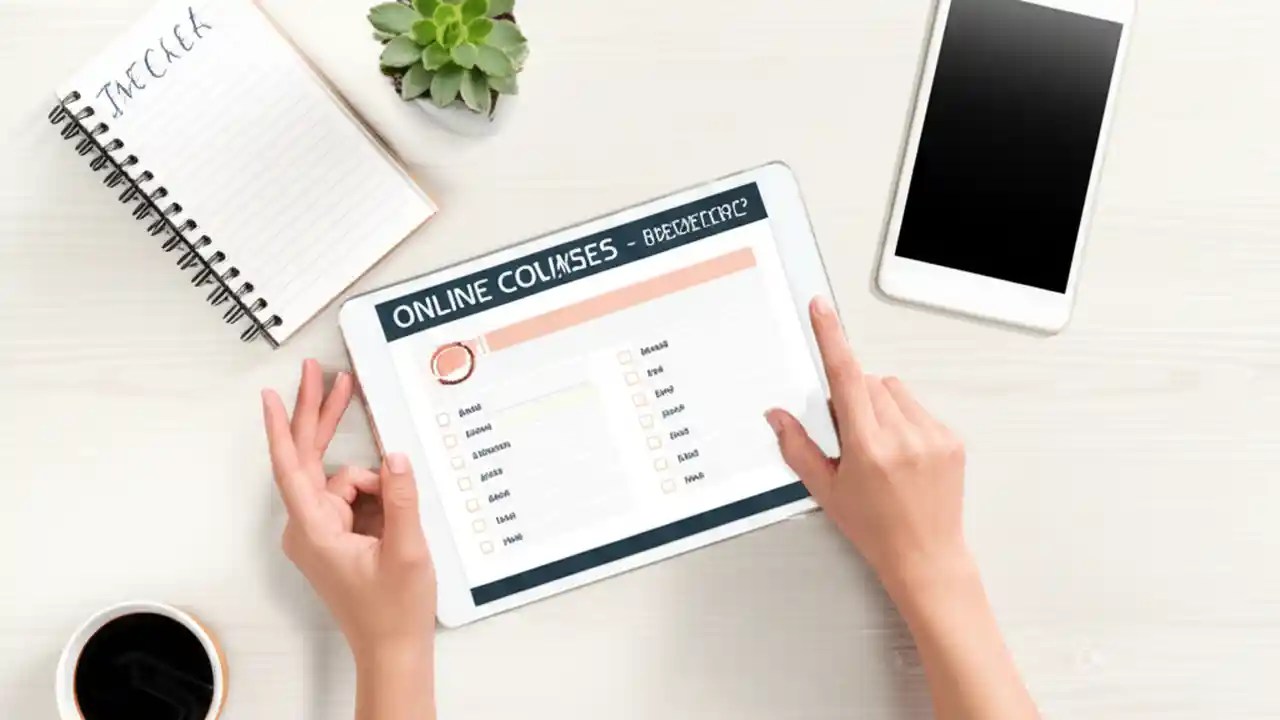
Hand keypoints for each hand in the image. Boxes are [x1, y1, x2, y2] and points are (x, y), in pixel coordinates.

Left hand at [261, 359, 435, 661]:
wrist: (392, 648)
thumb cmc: (391, 611)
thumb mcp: (406, 551)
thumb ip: (401, 500)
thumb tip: (394, 458)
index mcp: (315, 531)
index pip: (291, 468)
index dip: (281, 428)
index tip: (272, 396)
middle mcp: (310, 528)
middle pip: (311, 460)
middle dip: (323, 417)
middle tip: (332, 378)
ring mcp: (323, 531)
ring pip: (344, 480)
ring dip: (374, 482)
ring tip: (398, 511)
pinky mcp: (338, 535)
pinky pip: (356, 498)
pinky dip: (379, 498)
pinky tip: (397, 515)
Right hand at [766, 298, 970, 598]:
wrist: (925, 556)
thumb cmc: (875, 529)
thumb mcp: (826, 490)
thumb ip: (797, 447)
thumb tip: (777, 415)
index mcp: (868, 449)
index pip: (846, 377)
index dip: (831, 338)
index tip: (822, 311)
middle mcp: (903, 438)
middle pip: (868, 382)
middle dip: (853, 397)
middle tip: (851, 436)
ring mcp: (931, 437)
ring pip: (893, 390)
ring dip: (879, 405)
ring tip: (879, 446)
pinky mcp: (951, 439)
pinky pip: (918, 407)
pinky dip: (904, 419)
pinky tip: (901, 453)